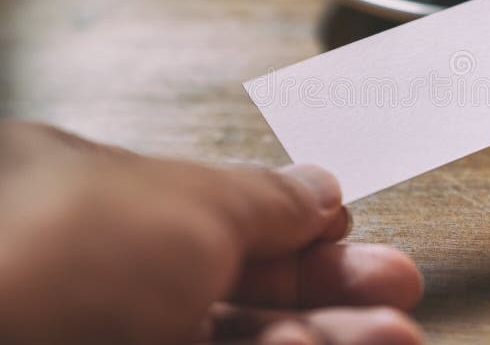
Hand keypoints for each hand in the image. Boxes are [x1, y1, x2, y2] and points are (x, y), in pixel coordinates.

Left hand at [0, 120, 423, 344]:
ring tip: (399, 334)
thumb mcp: (188, 202)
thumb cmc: (63, 250)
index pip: (217, 213)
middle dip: (330, 285)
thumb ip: (265, 199)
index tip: (346, 227)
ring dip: (328, 335)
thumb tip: (321, 187)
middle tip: (397, 286)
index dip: (289, 221)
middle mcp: (111, 275)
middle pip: (241, 282)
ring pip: (242, 338)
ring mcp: (121, 335)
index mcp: (107, 201)